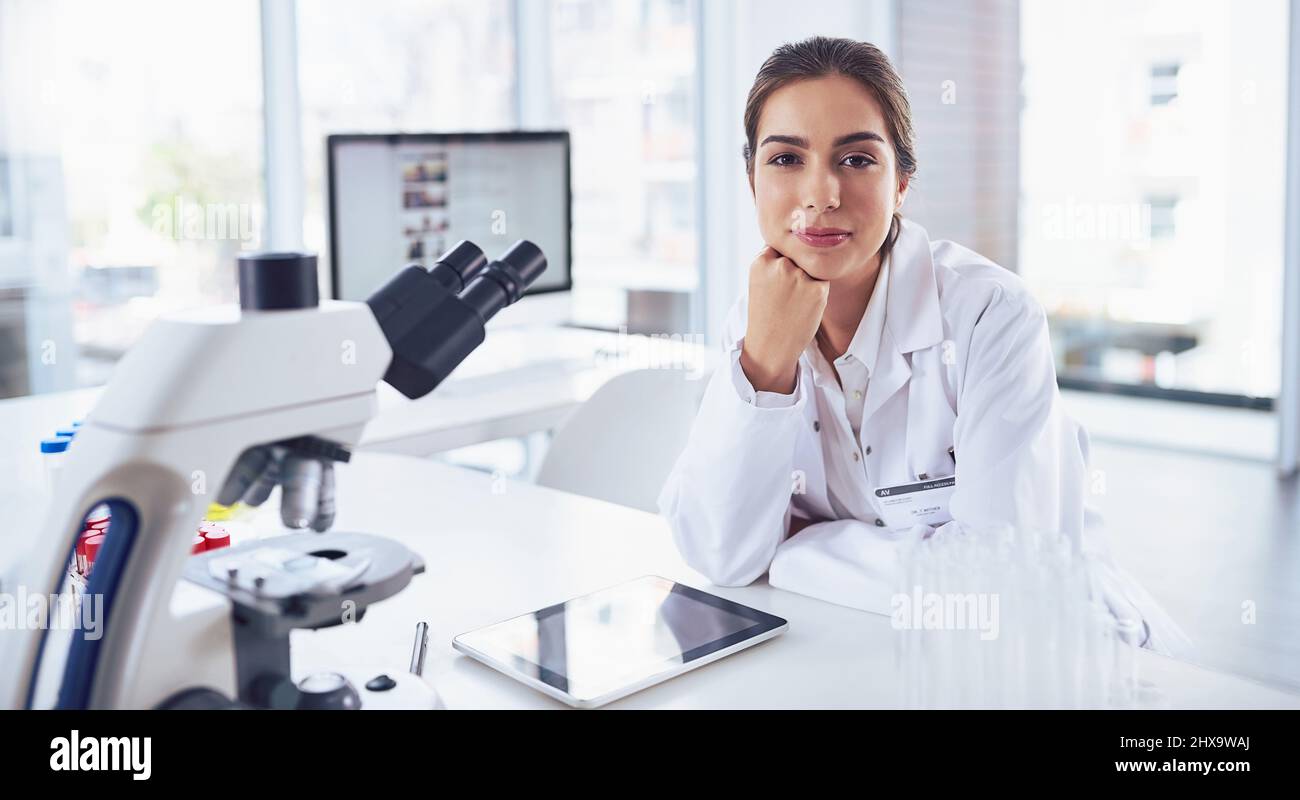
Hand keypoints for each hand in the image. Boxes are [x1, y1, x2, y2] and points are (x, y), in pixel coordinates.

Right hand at [740, 246, 828, 393]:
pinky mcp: (817, 289)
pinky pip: (823, 282)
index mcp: (760, 262)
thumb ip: (773, 261)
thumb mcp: (759, 282)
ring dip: (808, 282)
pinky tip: (804, 308)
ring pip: (812, 269)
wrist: (770, 347)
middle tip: (786, 297)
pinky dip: (818, 294)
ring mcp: (799, 276)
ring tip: (794, 304)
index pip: (780, 246)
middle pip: (798, 257)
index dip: (783, 263)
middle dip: (796, 272)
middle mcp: (779, 265)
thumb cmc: (766, 315)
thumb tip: (797, 242)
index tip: (778, 281)